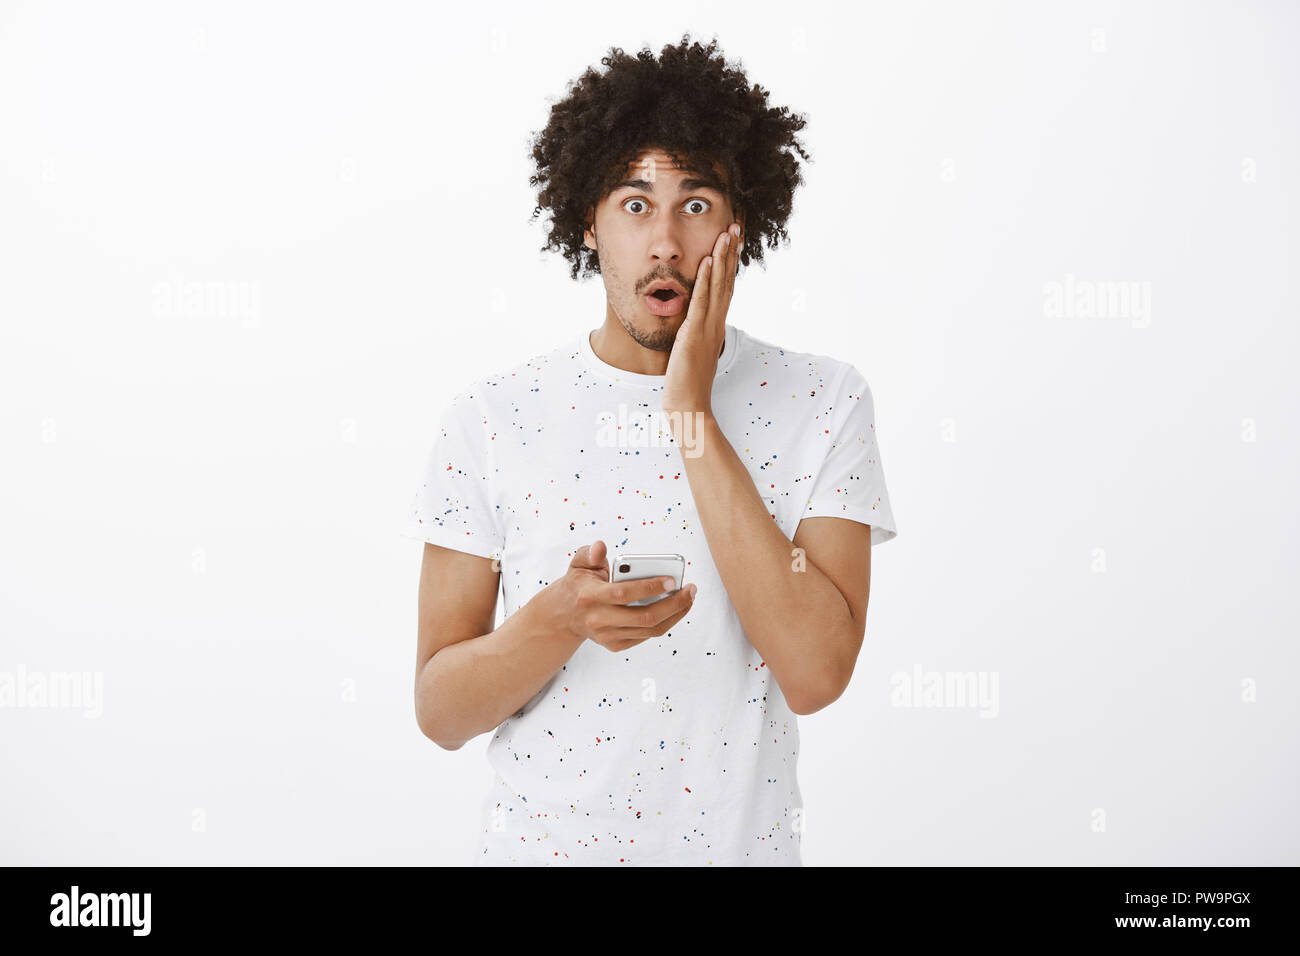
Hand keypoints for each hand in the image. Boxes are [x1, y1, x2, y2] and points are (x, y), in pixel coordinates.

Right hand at [546, 540, 696, 652]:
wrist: (565, 615)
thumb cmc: (579, 584)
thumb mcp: (579, 563)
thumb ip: (590, 552)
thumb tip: (601, 547)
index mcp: (590, 596)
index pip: (625, 594)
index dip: (651, 587)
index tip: (673, 580)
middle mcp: (599, 620)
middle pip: (644, 617)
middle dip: (673, 604)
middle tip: (691, 590)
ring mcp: (607, 636)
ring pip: (650, 630)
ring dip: (675, 615)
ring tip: (688, 599)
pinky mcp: (615, 645)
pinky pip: (646, 636)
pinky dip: (664, 623)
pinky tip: (675, 609)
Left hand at [661, 221, 741, 421]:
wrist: (688, 406)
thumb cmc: (687, 385)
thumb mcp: (692, 353)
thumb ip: (694, 337)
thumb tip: (692, 328)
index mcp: (715, 327)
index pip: (725, 289)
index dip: (729, 265)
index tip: (733, 243)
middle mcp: (715, 324)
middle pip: (726, 282)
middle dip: (731, 253)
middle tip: (736, 227)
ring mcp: (707, 328)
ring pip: (717, 287)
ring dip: (721, 258)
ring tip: (726, 234)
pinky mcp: (693, 334)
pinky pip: (700, 302)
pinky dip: (704, 280)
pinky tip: (706, 261)